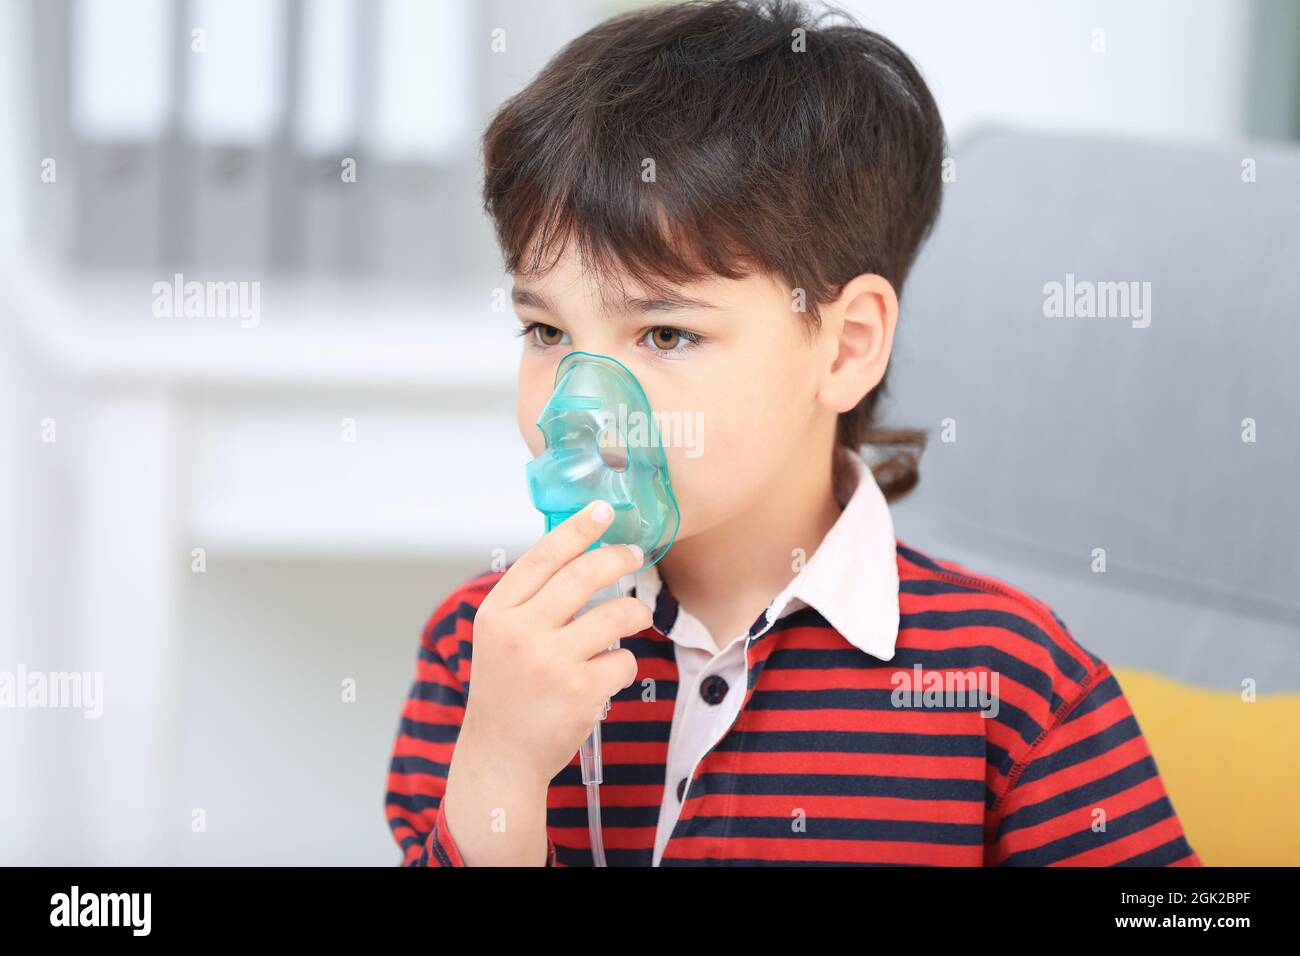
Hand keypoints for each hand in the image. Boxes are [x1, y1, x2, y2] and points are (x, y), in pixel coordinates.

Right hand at [457, 498, 649, 788]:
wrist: (501, 756)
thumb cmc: (507, 690)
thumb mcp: (500, 636)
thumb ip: (531, 599)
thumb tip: (581, 552)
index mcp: (497, 612)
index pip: (543, 556)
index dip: (577, 528)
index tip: (603, 509)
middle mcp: (520, 632)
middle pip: (584, 575)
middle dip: (618, 558)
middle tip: (635, 555)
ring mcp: (551, 662)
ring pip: (616, 615)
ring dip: (635, 613)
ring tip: (635, 618)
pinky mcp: (580, 692)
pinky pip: (623, 661)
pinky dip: (622, 666)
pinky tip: (606, 677)